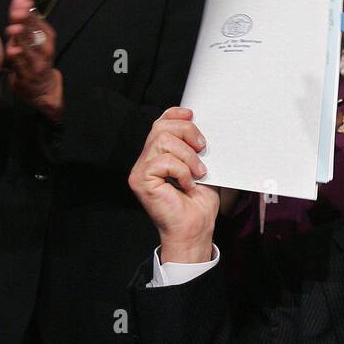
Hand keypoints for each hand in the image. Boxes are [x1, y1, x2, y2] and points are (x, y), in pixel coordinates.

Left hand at [4, 0, 62, 120]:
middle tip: (17, 11)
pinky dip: (18, 59)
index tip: (24, 0)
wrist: (42, 90)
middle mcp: (44, 51)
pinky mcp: (27, 78)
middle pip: (35, 35)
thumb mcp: (32, 39)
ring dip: (22, 39)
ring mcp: (36, 65)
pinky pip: (21, 67)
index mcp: (46, 39)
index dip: (31, 12)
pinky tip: (12, 51)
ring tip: (14, 28)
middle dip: (26, 22)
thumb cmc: (35, 59)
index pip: (39, 23)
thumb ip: (26, 20)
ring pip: (29, 50)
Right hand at [129, 107, 217, 263]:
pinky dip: (181, 170)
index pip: (160, 123)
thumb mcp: (202, 167)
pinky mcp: (141, 180)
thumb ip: (196, 147)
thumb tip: (202, 126)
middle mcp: (146, 160)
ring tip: (198, 172)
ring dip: (188, 155)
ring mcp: (141, 170)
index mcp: (159, 155)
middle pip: (161, 126)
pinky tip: (187, 183)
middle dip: (187, 132)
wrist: (195, 229)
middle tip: (202, 149)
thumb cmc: (198, 203)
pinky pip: (163, 160)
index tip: (193, 116)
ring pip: (162, 140)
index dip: (175, 115)